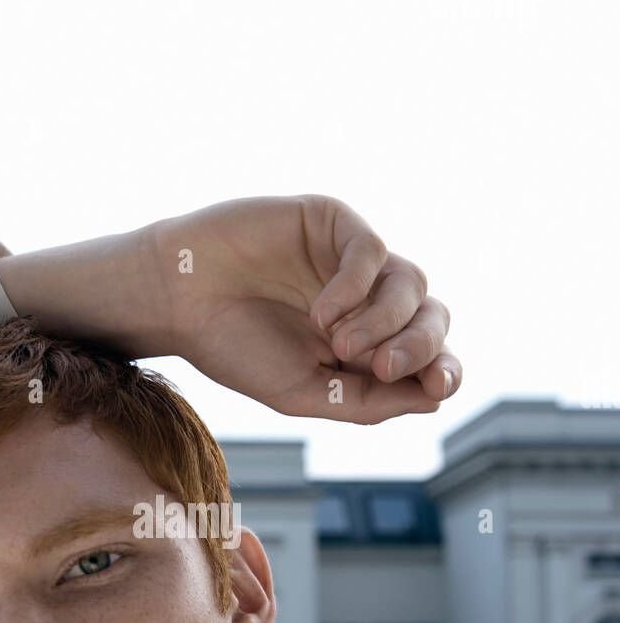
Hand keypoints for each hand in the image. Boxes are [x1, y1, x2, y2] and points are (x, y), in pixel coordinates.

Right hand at [150, 194, 459, 424]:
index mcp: (367, 344)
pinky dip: (355, 287)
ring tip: (339, 344)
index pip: (429, 354)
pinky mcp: (332, 221)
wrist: (177, 302)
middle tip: (382, 367)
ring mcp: (352, 260)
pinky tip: (320, 314)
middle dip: (420, 346)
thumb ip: (369, 401)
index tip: (437, 383)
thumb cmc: (233, 348)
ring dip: (385, 321)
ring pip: (412, 282)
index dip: (445, 367)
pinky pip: (371, 250)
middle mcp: (369, 300)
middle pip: (432, 317)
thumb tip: (436, 396)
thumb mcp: (304, 393)